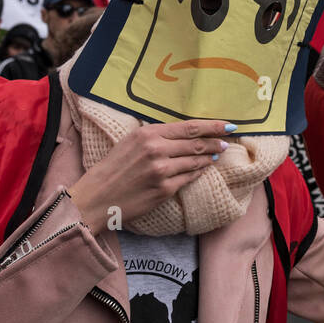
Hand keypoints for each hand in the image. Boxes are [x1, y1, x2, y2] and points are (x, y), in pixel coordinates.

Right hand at [68, 119, 232, 234]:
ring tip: (217, 154)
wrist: (96, 198)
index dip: (212, 126)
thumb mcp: (130, 142)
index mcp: (148, 133)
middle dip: (216, 141)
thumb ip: (156, 136)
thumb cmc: (112, 168)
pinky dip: (198, 172)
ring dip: (210, 157)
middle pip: (196, 143)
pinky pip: (189, 178)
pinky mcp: (164, 189)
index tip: (227, 124)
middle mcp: (156, 149)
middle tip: (228, 139)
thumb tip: (184, 132)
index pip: (189, 127)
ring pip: (195, 161)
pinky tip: (204, 169)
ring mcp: (162, 170)